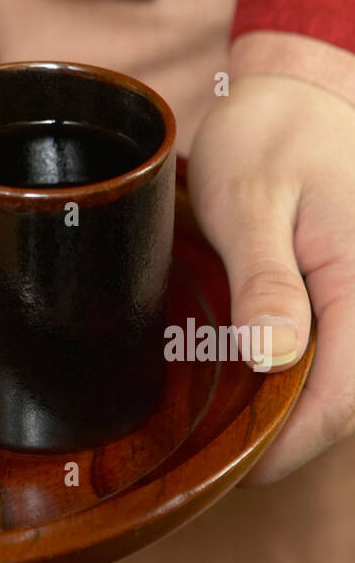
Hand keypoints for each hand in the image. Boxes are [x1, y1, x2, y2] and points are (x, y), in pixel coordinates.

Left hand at [189, 73, 354, 483]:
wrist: (302, 94)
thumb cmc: (270, 137)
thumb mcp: (249, 200)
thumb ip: (266, 279)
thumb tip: (272, 360)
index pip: (343, 397)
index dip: (289, 445)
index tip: (235, 468)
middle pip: (349, 400)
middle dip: (289, 436)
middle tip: (219, 446)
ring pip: (349, 381)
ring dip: (299, 407)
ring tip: (233, 415)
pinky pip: (345, 351)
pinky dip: (307, 373)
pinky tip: (260, 374)